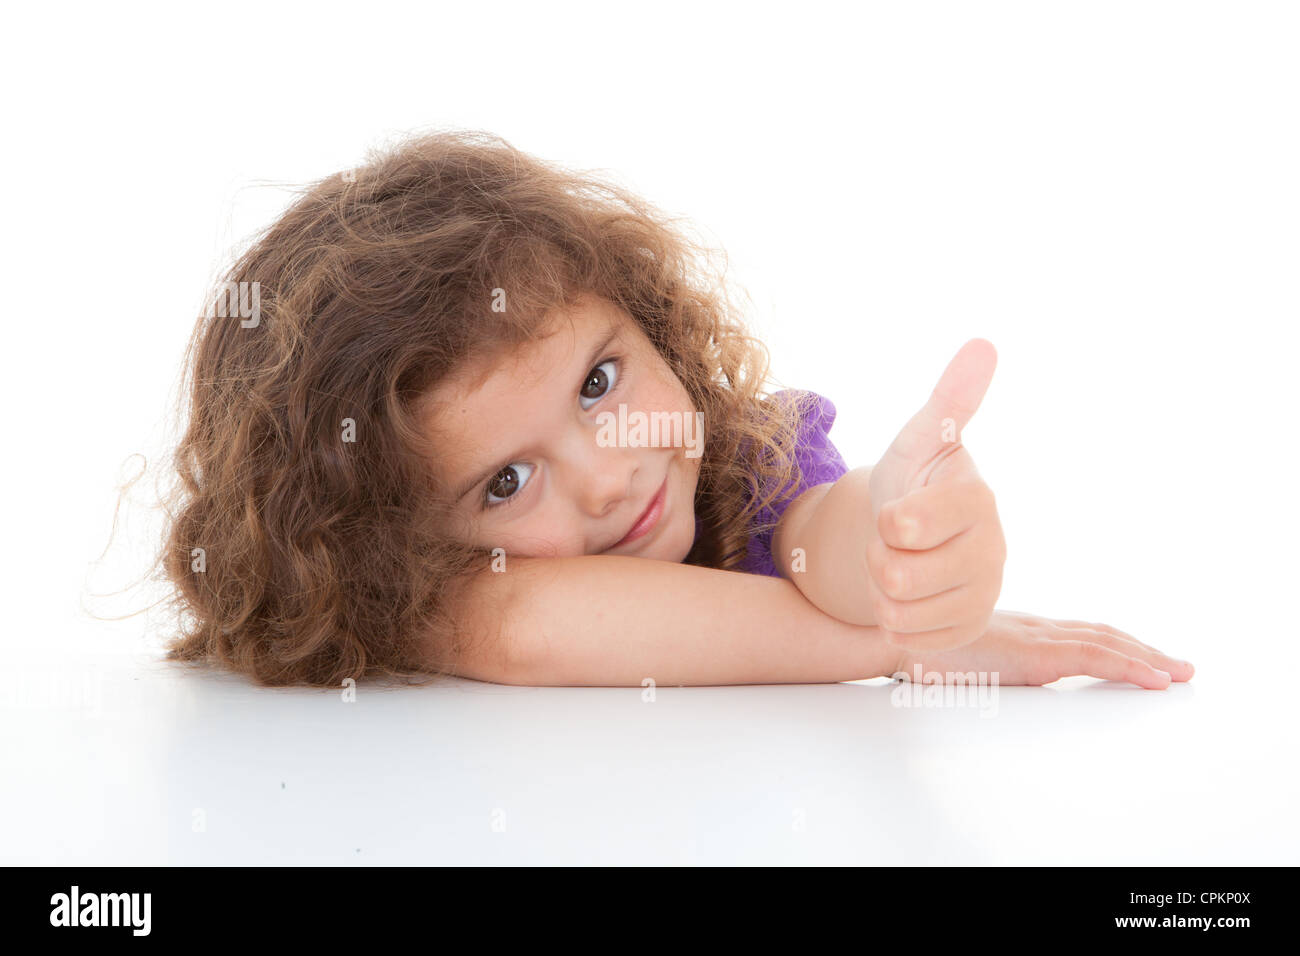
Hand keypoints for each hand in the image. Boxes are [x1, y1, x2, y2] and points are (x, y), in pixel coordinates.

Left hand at [867, 339, 1004, 650]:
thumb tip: (983, 345)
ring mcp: (983, 595)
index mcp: (978, 501)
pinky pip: (906, 639)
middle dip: (879, 556)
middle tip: (895, 540)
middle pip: (896, 574)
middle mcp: (992, 551)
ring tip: (900, 564)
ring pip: (896, 611)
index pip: (907, 525)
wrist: (911, 532)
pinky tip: (908, 596)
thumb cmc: (914, 478)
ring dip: (881, 589)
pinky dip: (892, 620)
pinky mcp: (966, 630)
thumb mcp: (922, 438)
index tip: (897, 512)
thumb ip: (951, 399)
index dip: (889, 521)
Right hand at [889, 609, 1195, 689]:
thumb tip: (972, 675)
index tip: (1143, 655)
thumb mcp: (955, 653)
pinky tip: (1155, 679)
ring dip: (1148, 659)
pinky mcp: (1035, 654)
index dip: (1115, 642)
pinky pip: (1094, 658)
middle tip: (1178, 666)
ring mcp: (1036, 638)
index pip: (1079, 632)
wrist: (894, 636)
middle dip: (1142, 650)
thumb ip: (973, 659)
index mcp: (1019, 630)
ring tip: (1179, 674)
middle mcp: (1034, 628)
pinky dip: (1130, 667)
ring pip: (1107, 643)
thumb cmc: (915, 647)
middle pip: (1101, 634)